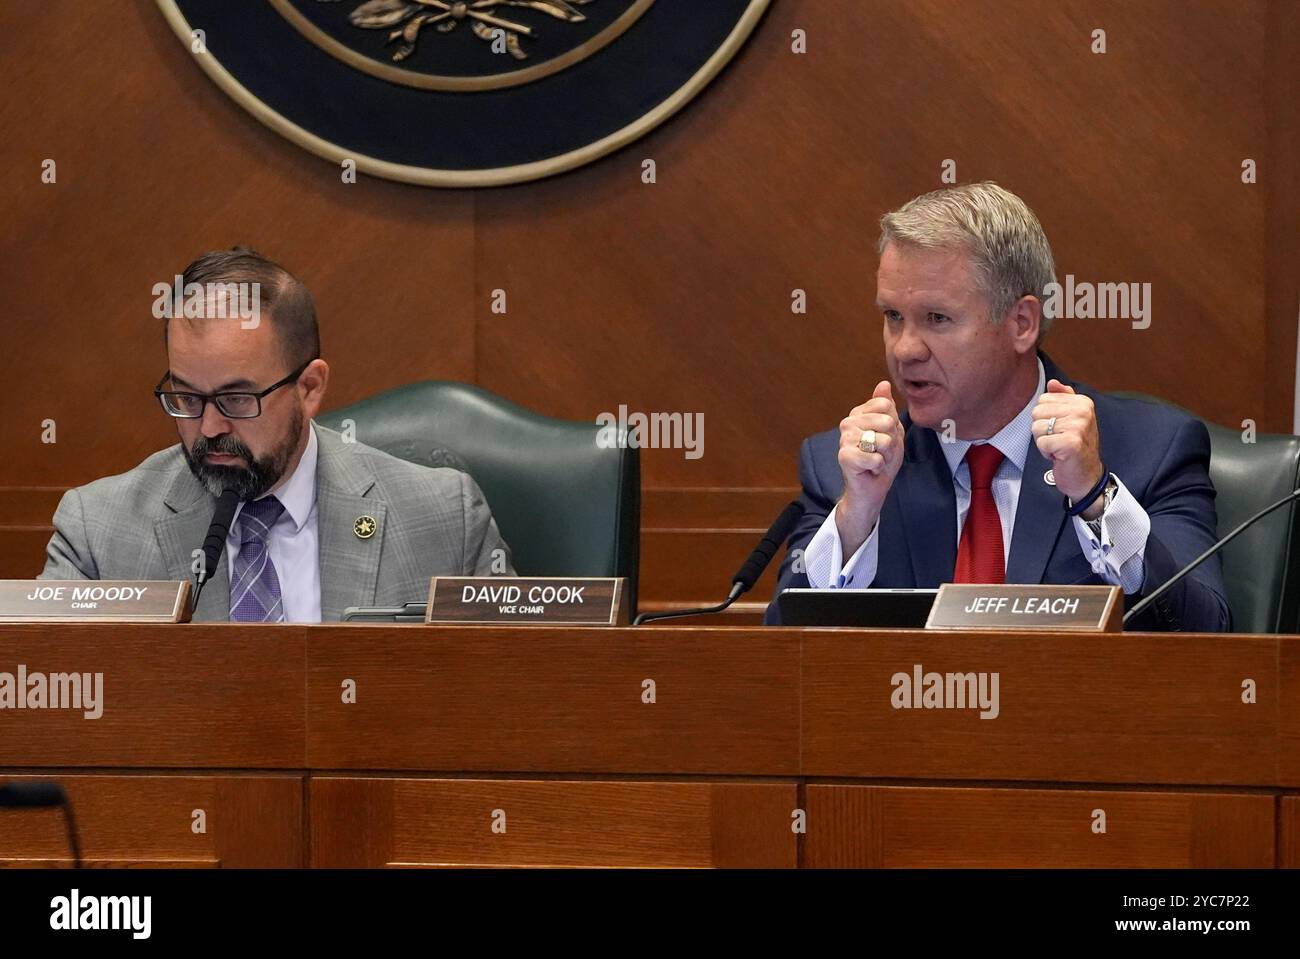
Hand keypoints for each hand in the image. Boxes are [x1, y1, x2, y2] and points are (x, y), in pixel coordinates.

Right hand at [835, 380, 904, 555]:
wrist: (872, 488)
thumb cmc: (882, 459)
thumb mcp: (891, 430)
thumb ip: (887, 407)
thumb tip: (883, 383)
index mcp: (859, 413)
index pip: (887, 406)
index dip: (894, 426)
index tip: (886, 438)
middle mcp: (848, 423)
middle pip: (887, 421)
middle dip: (891, 442)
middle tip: (882, 453)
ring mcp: (844, 439)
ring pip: (883, 441)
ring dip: (886, 456)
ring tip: (876, 461)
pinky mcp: (844, 457)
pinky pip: (875, 458)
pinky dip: (878, 468)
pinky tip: (870, 470)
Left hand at [1032, 379, 1105, 518]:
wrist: (1086, 476)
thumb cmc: (1076, 447)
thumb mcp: (1071, 419)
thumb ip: (1063, 398)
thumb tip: (1052, 382)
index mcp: (1082, 402)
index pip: (1042, 400)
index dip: (1045, 418)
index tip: (1060, 429)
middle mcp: (1083, 411)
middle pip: (1037, 412)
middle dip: (1042, 430)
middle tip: (1059, 440)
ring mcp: (1078, 426)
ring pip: (1037, 427)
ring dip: (1044, 442)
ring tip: (1059, 447)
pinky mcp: (1071, 443)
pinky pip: (1041, 442)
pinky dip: (1046, 452)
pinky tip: (1059, 456)